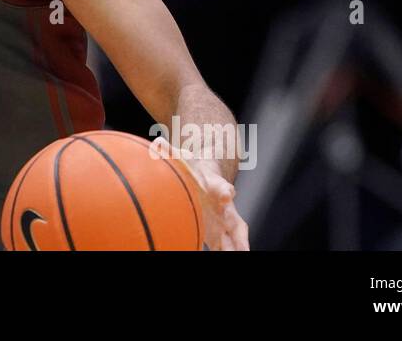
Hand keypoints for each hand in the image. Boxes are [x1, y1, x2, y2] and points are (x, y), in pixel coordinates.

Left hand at [151, 136, 249, 250]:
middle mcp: (225, 208)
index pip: (222, 188)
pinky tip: (219, 259)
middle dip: (240, 237)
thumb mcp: (183, 160)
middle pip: (237, 223)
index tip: (226, 194)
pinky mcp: (219, 234)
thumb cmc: (194, 168)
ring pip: (236, 241)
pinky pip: (224, 248)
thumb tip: (157, 142)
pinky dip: (225, 254)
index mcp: (216, 187)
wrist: (208, 174)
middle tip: (243, 249)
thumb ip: (171, 153)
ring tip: (240, 258)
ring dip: (237, 251)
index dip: (223, 191)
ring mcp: (224, 223)